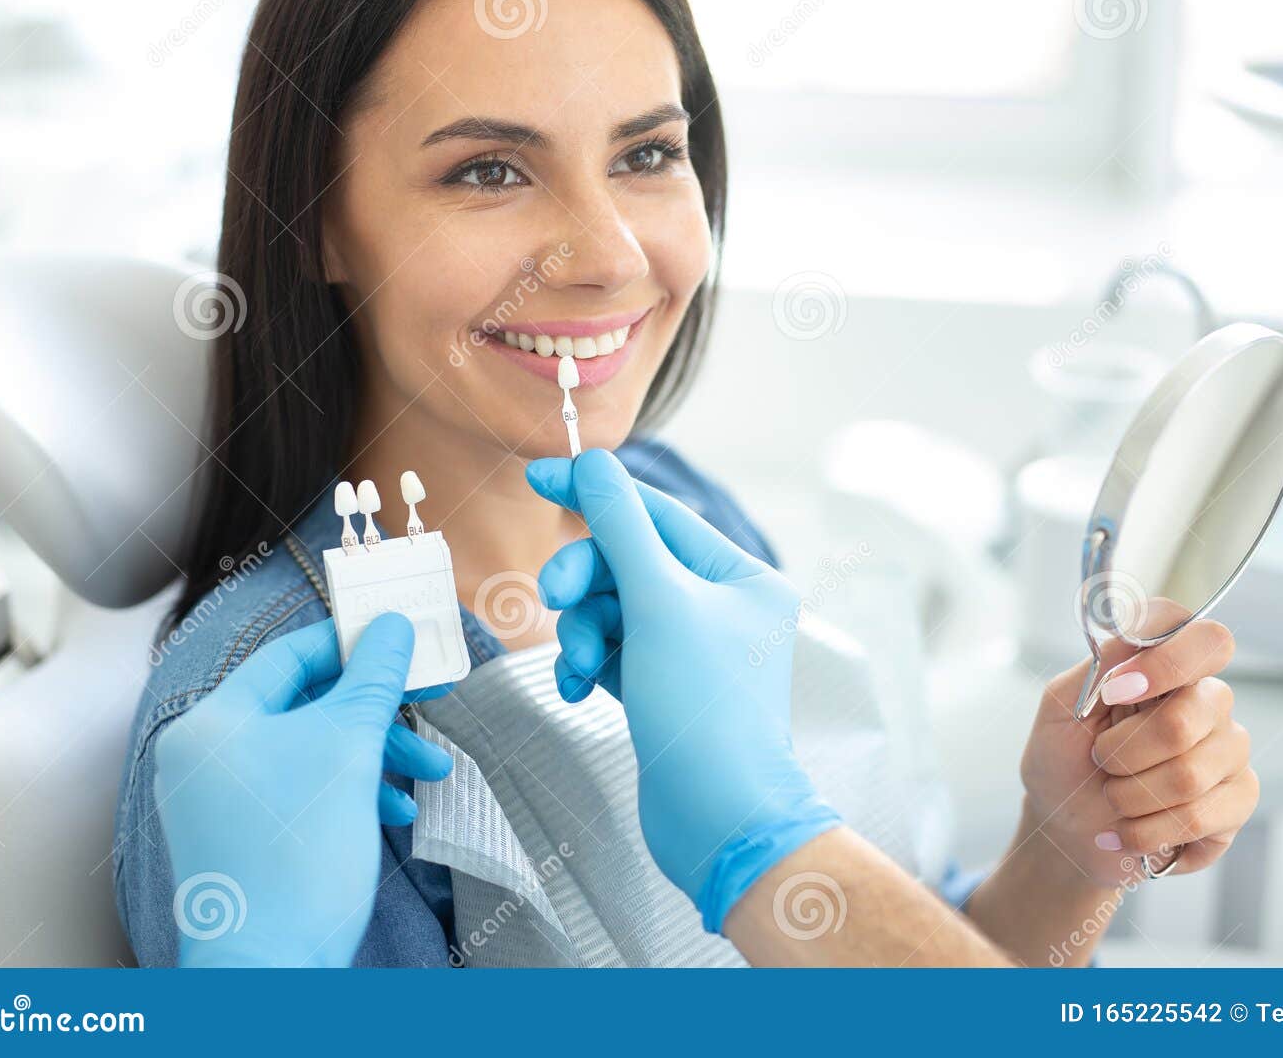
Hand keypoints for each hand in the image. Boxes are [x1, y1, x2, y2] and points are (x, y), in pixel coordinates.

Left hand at [153, 614, 452, 966]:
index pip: (290, 654)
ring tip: (429, 771)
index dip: (355, 642)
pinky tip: (394, 811)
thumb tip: (393, 625)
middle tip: (433, 697)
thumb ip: (373, 679)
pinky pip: (298, 791)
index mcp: (212, 722)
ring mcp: (216, 802)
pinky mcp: (238, 840)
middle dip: (377, 708)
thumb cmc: (298, 855)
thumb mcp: (349, 749)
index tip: (407, 641)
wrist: (270, 970)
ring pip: (308, 750)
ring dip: (375, 754)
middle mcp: (203, 756)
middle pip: (304, 702)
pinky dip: (349, 790)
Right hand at [526, 450, 840, 932]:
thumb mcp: (657, 600)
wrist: (718, 820)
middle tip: (550, 596)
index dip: (595, 493)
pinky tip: (574, 686)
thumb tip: (594, 462)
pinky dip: (586, 663)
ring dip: (581, 629)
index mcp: (742, 576)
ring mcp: (692, 652)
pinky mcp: (664, 690)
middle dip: (585, 579)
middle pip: (629, 563)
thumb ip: (619, 525)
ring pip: (613, 609)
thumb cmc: (703, 709)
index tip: (539, 476)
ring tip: (579, 662)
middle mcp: (724, 609)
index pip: (657, 514)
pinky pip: (611, 652)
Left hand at [1018, 601, 1258, 888]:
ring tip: (1114, 797)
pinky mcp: (1238, 801)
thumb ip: (1100, 665)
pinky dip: (1145, 831)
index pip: (1206, 640)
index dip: (1165, 664)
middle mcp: (1208, 703)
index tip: (1115, 693)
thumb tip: (1137, 641)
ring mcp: (1229, 752)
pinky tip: (1129, 829)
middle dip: (1123, 752)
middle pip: (1188, 717)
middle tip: (1102, 760)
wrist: (1065, 827)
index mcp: (1169, 669)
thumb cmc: (1064, 760)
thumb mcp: (1061, 705)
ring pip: (1189, 775)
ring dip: (1129, 796)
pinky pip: (1198, 818)